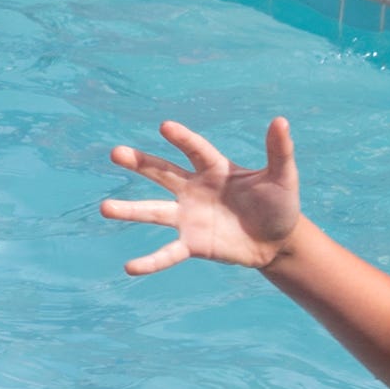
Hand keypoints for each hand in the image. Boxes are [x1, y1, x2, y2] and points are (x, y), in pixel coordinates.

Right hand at [100, 116, 304, 274]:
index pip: (195, 150)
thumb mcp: (284, 177)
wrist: (278, 241)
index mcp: (215, 169)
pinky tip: (130, 267)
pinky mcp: (193, 244)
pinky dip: (150, 262)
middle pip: (163, 173)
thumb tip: (281, 120)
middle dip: (140, 163)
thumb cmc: (279, 203)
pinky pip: (168, 253)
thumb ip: (279, 151)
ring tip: (105, 208)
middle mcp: (195, 189)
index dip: (182, 139)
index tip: (165, 127)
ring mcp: (190, 217)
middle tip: (115, 153)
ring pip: (155, 212)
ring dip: (130, 211)